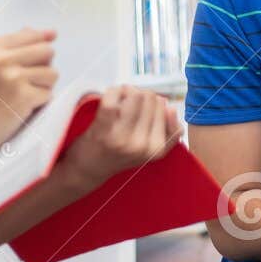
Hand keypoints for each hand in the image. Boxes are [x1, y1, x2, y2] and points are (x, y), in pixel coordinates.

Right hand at [0, 28, 57, 156]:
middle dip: (43, 67)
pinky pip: (49, 93)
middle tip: (25, 81)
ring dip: (43, 86)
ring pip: (52, 73)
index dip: (39, 49)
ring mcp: (12, 77)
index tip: (25, 64)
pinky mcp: (23, 96)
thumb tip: (52, 33)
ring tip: (23, 93)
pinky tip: (23, 105)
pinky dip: (40, 101)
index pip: (34, 35)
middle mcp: (1, 58)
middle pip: (47, 51)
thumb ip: (21, 45)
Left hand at [59, 86, 179, 193]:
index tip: (143, 109)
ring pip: (136, 94)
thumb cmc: (119, 155)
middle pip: (151, 99)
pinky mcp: (104, 129)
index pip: (166, 109)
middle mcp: (142, 145)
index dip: (154, 104)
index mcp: (157, 149)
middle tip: (129, 105)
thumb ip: (170, 133)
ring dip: (127, 92)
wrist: (89, 169)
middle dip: (141, 96)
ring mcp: (122, 137)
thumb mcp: (151, 150)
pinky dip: (113, 91)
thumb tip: (171, 109)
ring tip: (120, 101)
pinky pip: (114, 95)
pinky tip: (111, 97)